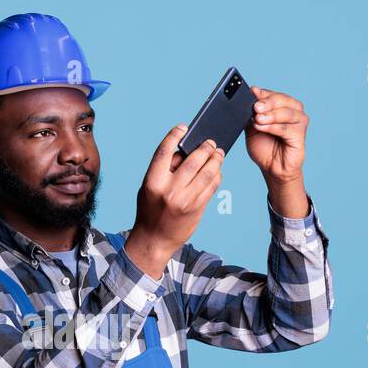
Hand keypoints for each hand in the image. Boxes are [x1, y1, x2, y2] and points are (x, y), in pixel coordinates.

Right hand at [125, 124, 224, 279]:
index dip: (174, 136)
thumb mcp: (149, 187)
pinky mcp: (197, 209)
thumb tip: (185, 151)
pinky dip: (217, 176)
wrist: (154, 240)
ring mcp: (185, 200)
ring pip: (207, 173)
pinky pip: (212, 187)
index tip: (183, 127)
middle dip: (204, 148)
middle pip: (193, 161)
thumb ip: (165, 170)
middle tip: (210, 142)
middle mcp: (169, 190)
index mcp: (153, 182)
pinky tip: (217, 171)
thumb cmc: (150, 210)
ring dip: (215, 160)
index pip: (165, 152)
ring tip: (218, 153)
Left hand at [245, 85, 307, 186]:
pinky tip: (261, 127)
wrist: (271, 168)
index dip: (262, 93)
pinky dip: (272, 127)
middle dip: (267, 102)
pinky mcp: (300, 134)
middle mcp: (293, 110)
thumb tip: (251, 94)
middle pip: (281, 100)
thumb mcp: (252, 126)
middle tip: (255, 107)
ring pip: (285, 112)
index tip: (252, 93)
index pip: (273, 94)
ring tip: (257, 119)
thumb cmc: (264, 147)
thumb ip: (252, 112)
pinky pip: (285, 128)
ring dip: (270, 115)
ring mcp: (299, 121)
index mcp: (283, 104)